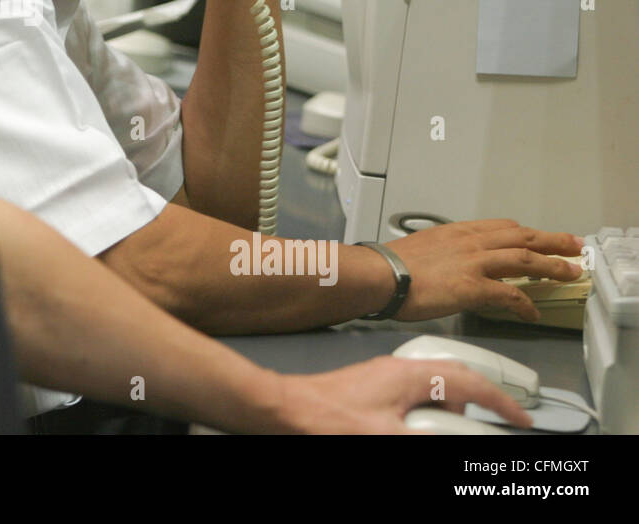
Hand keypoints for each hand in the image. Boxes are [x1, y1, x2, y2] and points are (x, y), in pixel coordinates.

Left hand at [276, 356, 530, 433]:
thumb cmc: (324, 417)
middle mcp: (398, 371)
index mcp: (407, 375)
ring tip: (456, 428)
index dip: (499, 399)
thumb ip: (426, 438)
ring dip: (451, 409)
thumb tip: (458, 437)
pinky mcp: (373, 391)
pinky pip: (413, 396)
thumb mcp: (385, 435)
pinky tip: (422, 426)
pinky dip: (428, 412)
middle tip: (495, 424)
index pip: (467, 380)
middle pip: (453, 380)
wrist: (286, 410)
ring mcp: (384, 379)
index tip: (521, 416)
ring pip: (434, 389)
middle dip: (477, 403)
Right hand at [380, 220, 583, 322]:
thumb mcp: (422, 247)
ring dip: (552, 266)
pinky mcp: (473, 287)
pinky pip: (510, 295)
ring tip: (569, 273)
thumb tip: (448, 264)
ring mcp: (474, 263)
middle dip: (553, 241)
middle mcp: (470, 243)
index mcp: (458, 232)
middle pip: (522, 237)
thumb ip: (443, 252)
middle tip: (574, 245)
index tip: (541, 236)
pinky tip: (532, 312)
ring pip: (524, 260)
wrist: (380, 275)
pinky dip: (525, 304)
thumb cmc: (391, 265)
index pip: (503, 227)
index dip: (528, 232)